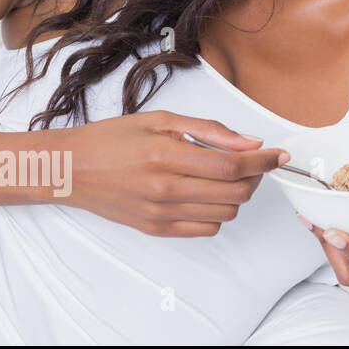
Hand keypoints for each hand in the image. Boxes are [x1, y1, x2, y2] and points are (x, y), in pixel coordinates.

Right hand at [63, 110, 288, 235]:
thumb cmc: (112, 138)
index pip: (233, 165)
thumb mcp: (161, 120)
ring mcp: (160, 213)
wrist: (68, 169)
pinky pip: (206, 228)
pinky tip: (208, 194)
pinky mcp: (155, 229)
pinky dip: (218, 212)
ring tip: (228, 176)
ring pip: (225, 212)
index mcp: (167, 155)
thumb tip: (251, 142)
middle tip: (253, 161)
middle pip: (235, 192)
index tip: (280, 155)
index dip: (264, 161)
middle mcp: (165, 189)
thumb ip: (209, 130)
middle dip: (255, 176)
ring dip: (238, 194)